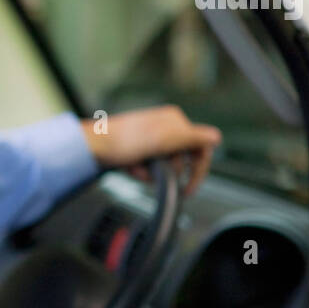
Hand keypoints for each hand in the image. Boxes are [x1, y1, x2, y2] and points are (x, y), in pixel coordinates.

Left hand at [79, 105, 221, 197]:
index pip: (199, 147)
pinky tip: (129, 168)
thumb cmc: (124, 141)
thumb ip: (193, 137)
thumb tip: (217, 138)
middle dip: (167, 171)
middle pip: (180, 160)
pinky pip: (147, 167)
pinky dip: (140, 171)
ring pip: (163, 167)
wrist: (91, 148)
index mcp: (174, 120)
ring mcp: (149, 139)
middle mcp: (164, 127)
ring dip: (151, 173)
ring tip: (137, 167)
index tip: (190, 187)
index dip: (198, 169)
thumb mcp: (165, 139)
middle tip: (155, 172)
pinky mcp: (136, 150)